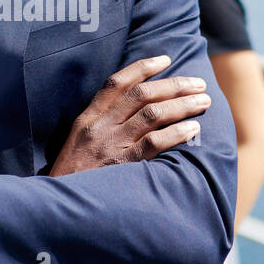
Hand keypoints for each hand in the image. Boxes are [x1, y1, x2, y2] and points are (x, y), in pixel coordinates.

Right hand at [48, 55, 209, 176]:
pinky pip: (154, 143)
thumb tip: (134, 107)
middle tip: (199, 83)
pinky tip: (193, 129)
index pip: (117, 83)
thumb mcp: (79, 141)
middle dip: (174, 85)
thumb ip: (102, 122)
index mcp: (88, 117)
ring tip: (203, 102)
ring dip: (182, 105)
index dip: (143, 67)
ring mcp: (112, 145)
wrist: (60, 204)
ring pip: (152, 114)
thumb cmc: (74, 174)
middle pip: (141, 94)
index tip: (166, 59)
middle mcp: (100, 126)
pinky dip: (176, 133)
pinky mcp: (123, 166)